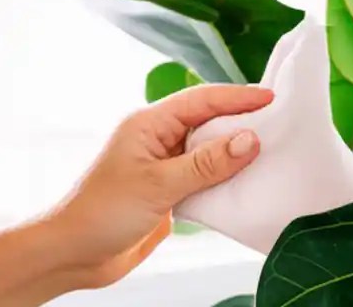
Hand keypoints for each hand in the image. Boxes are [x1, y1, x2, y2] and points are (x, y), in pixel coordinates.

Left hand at [40, 85, 273, 288]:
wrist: (72, 256)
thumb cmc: (100, 213)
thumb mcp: (158, 185)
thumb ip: (207, 163)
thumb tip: (250, 140)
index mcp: (149, 124)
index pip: (202, 100)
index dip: (238, 98)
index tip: (272, 99)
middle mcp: (159, 139)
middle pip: (210, 121)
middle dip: (242, 121)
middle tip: (281, 123)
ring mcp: (165, 165)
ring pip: (210, 150)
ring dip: (236, 152)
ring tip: (273, 151)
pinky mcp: (170, 191)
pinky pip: (206, 177)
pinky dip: (227, 179)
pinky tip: (248, 183)